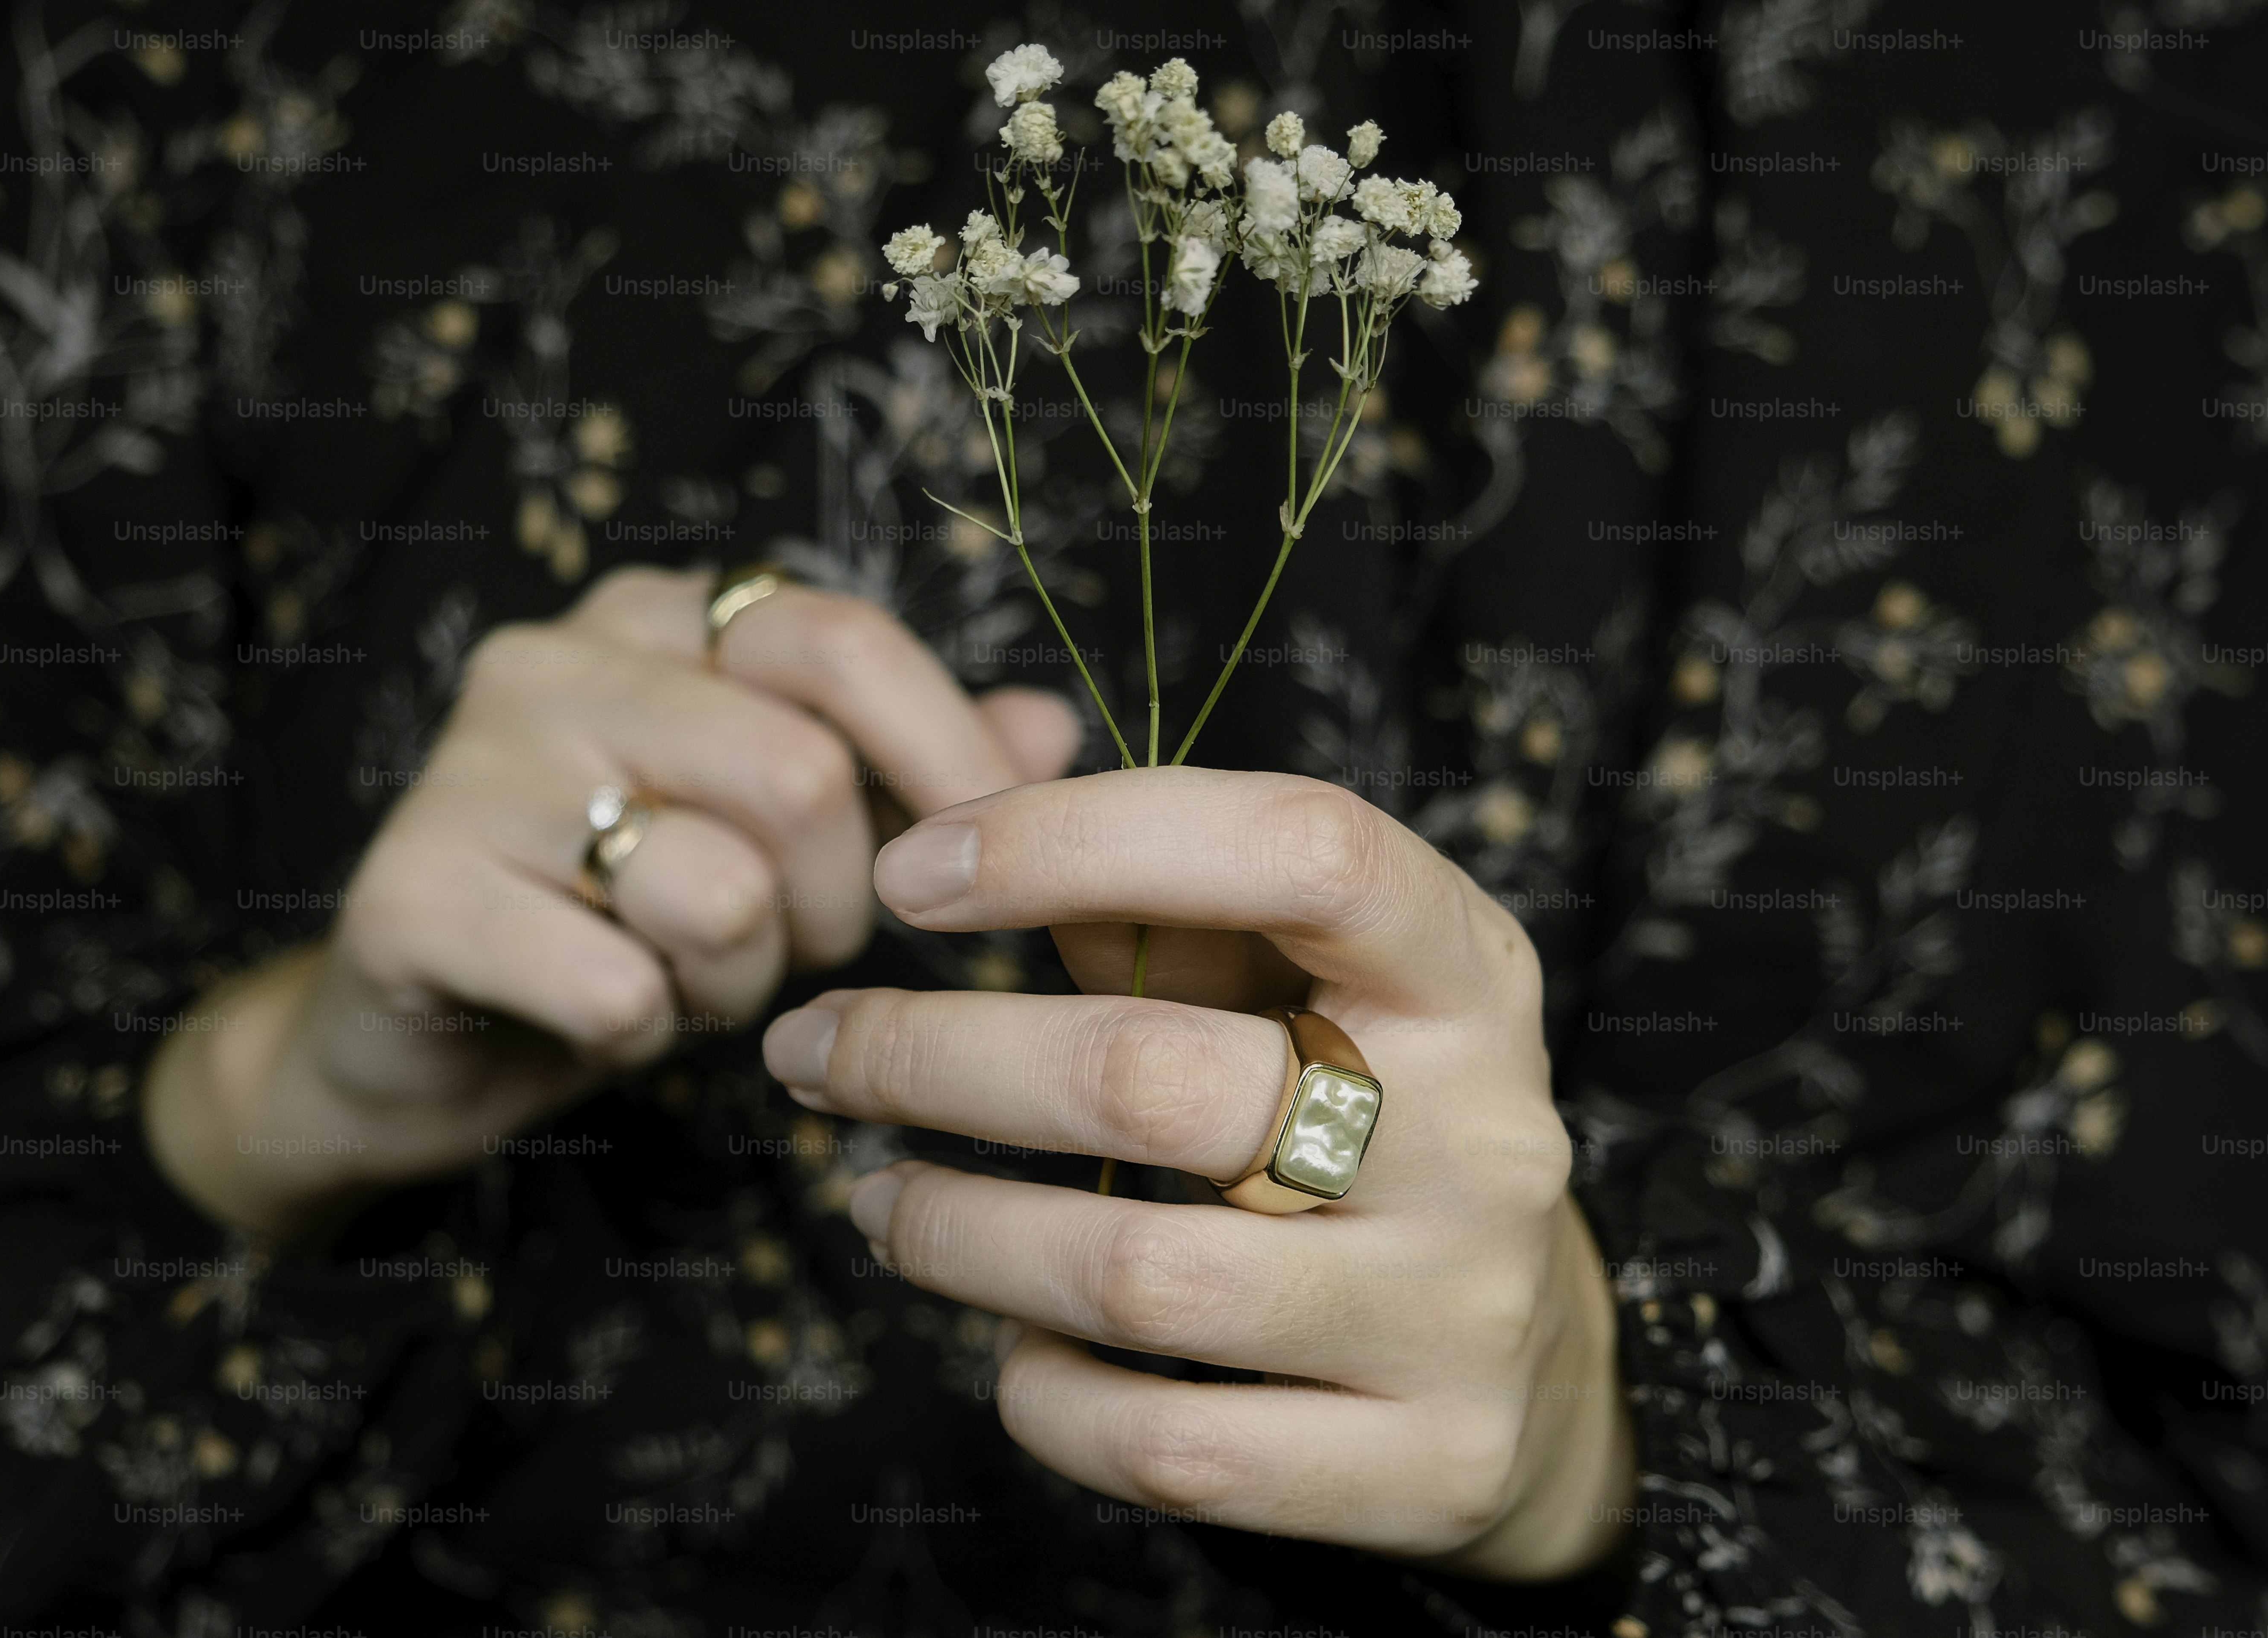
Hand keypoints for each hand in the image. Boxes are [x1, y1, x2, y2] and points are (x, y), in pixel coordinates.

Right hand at [144, 567, 1077, 1237]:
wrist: (425, 1035)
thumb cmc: (629, 913)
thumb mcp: (783, 828)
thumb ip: (910, 765)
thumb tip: (1053, 728)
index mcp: (654, 620)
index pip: (841, 642)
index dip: (945, 761)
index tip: (986, 866)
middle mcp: (552, 662)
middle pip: (798, 775)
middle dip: (830, 899)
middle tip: (788, 941)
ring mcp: (467, 772)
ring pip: (716, 888)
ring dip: (735, 976)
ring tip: (683, 974)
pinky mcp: (410, 898)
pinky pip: (616, 986)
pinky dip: (640, 1031)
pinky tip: (599, 1013)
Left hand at [760, 768, 1633, 1578]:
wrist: (1536, 1372)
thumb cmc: (1362, 1124)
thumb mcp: (1309, 986)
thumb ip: (1164, 909)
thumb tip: (949, 849)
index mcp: (1464, 973)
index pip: (1298, 847)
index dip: (1082, 836)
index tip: (910, 872)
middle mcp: (1485, 1136)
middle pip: (1158, 1080)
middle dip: (934, 1058)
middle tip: (812, 1051)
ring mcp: (1461, 1313)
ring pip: (1140, 1279)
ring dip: (955, 1233)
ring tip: (873, 1198)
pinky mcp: (1426, 1469)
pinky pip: (1170, 1446)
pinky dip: (1044, 1394)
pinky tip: (1006, 1345)